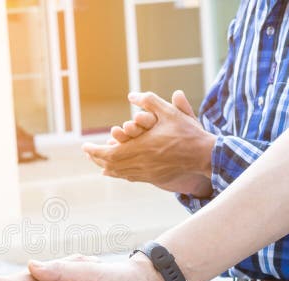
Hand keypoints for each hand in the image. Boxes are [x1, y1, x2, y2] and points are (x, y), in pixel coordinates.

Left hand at [84, 90, 215, 196]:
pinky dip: (119, 173)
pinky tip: (114, 171)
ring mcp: (147, 172)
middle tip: (88, 153)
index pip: (109, 153)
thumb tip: (131, 95)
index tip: (84, 147)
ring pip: (120, 173)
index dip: (94, 151)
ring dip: (106, 167)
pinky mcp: (153, 177)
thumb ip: (149, 102)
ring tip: (98, 161)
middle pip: (110, 165)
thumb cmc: (187, 132)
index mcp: (140, 148)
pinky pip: (130, 177)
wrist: (203, 155)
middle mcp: (140, 163)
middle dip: (97, 159)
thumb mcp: (169, 112)